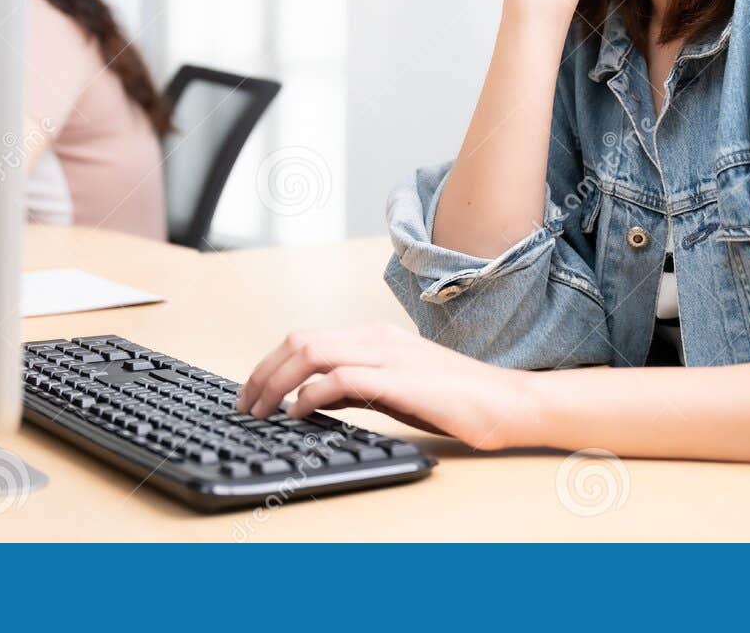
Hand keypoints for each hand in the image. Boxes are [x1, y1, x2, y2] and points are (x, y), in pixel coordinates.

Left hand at [236, 323, 536, 450]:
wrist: (504, 402)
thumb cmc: (454, 399)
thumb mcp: (393, 389)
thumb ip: (356, 388)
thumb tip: (313, 399)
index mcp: (374, 336)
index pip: (305, 337)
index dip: (269, 364)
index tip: (251, 394)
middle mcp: (376, 338)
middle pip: (300, 340)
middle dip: (262, 372)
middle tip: (244, 405)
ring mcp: (388, 355)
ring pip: (313, 351)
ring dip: (277, 381)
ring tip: (261, 411)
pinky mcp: (399, 379)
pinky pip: (341, 378)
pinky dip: (310, 393)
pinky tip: (298, 412)